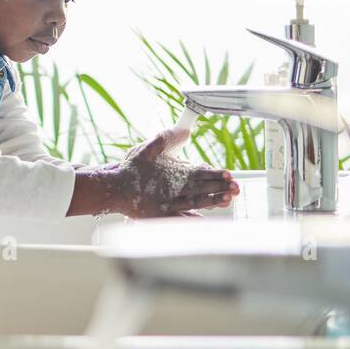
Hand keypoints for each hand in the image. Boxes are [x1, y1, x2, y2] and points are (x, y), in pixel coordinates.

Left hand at [106, 128, 237, 216]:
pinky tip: (202, 218)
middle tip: (235, 188)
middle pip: (204, 188)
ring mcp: (171, 201)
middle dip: (221, 188)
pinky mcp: (161, 213)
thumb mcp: (148, 150)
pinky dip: (190, 217)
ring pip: (196, 201)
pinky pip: (179, 216)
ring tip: (226, 199)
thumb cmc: (131, 168)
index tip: (229, 174)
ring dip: (211, 200)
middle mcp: (178, 188)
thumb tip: (184, 130)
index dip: (216, 174)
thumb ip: (164, 139)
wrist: (114, 185)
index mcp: (178, 173)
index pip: (203, 174)